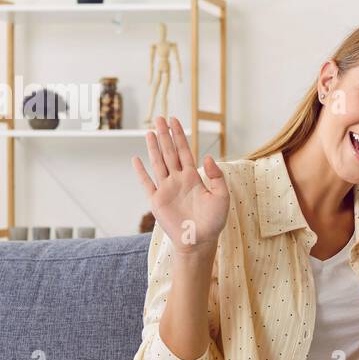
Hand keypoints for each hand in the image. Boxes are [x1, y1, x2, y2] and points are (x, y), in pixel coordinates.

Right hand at [132, 116, 228, 253]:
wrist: (200, 241)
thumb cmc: (214, 221)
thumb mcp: (222, 197)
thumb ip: (216, 177)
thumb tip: (207, 157)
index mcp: (193, 178)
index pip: (185, 151)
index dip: (180, 136)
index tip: (175, 120)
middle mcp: (178, 180)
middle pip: (170, 153)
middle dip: (165, 135)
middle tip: (159, 118)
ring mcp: (166, 189)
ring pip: (158, 163)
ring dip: (153, 148)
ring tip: (149, 131)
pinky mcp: (157, 201)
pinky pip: (147, 184)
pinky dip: (141, 172)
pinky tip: (136, 159)